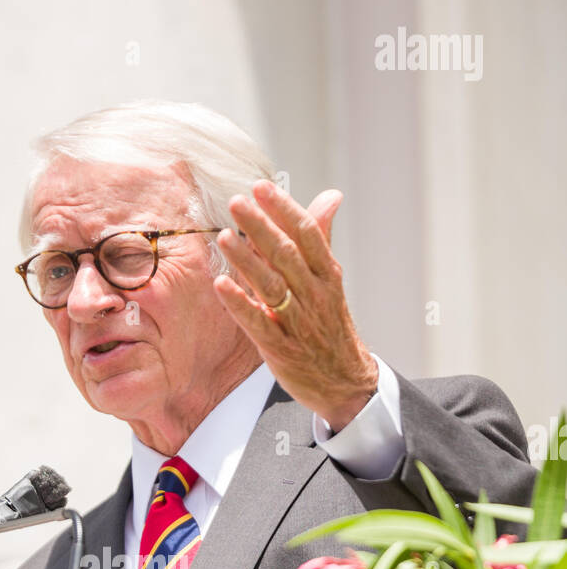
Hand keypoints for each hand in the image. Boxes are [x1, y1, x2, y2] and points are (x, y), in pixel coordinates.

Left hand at [214, 182, 378, 431]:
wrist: (346, 381)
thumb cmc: (330, 325)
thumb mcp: (330, 281)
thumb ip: (322, 238)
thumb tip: (331, 195)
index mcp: (327, 274)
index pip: (307, 234)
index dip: (284, 209)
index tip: (262, 188)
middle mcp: (315, 295)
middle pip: (287, 254)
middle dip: (261, 227)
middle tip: (237, 202)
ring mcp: (299, 322)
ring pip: (272, 286)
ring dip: (247, 261)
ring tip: (223, 237)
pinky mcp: (282, 349)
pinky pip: (259, 324)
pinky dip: (241, 304)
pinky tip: (221, 285)